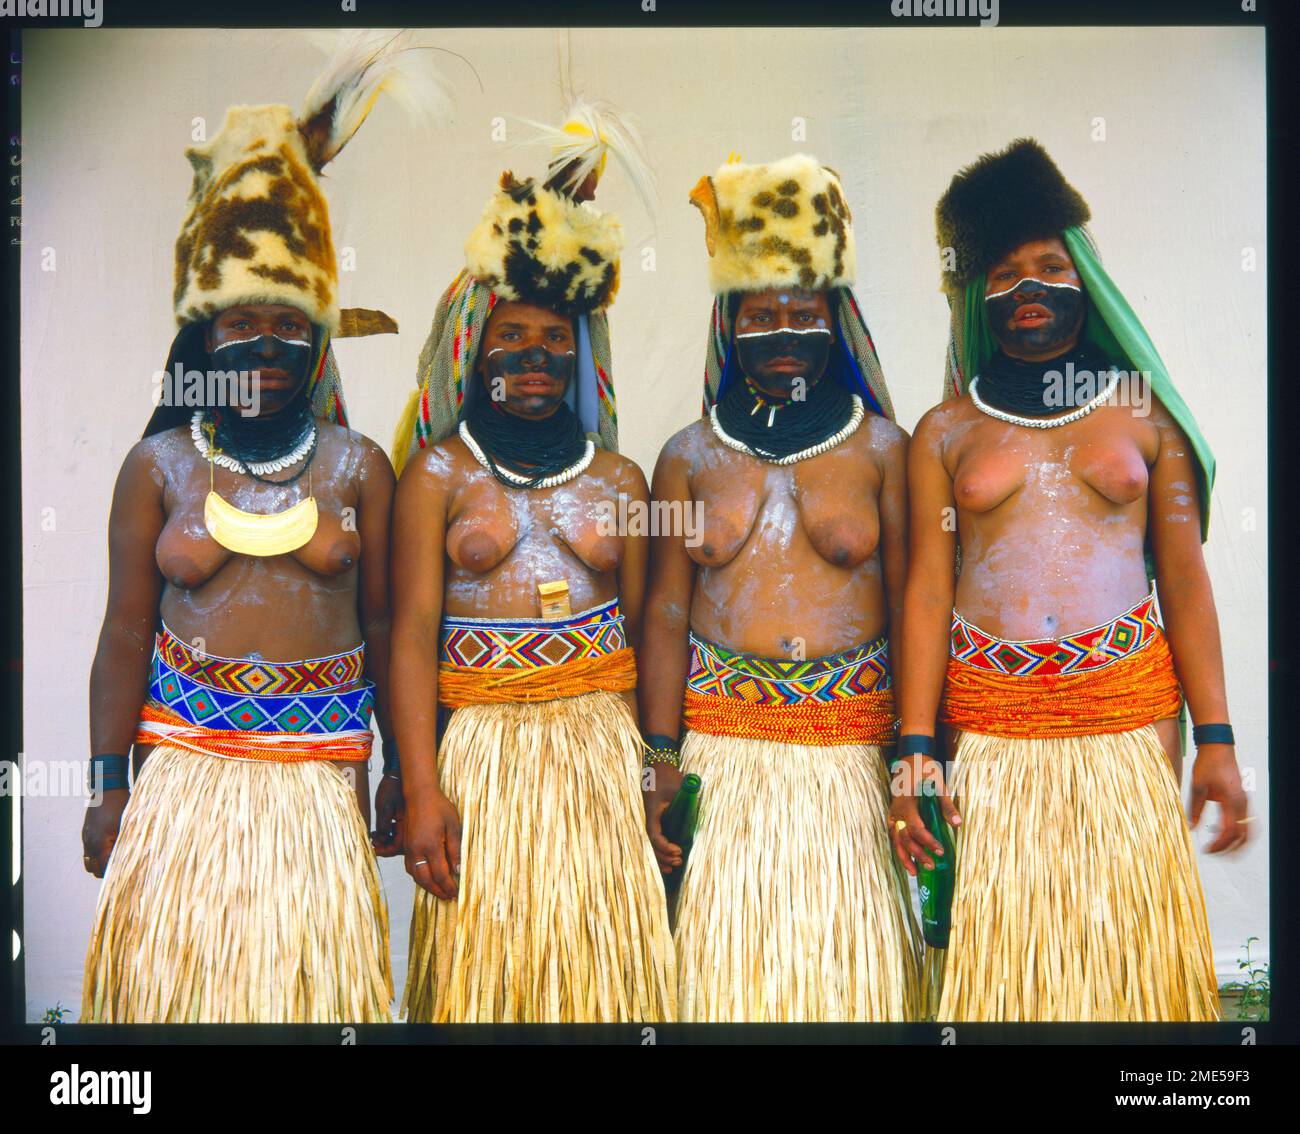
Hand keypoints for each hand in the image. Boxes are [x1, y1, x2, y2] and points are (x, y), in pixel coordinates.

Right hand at [81, 788, 129, 877]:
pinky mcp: (86, 835)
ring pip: (89, 863)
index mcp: (100, 843)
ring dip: (100, 865)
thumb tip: (136, 857)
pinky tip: (109, 849)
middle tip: (122, 867)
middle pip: (94, 870)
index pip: (104, 868)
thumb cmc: (121, 806)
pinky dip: (96, 856)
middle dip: (107, 871)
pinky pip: (88, 853)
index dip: (115, 872)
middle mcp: (90, 844)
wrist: (107, 790)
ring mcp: (86, 840)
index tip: (128, 872)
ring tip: (115, 859)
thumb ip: (128, 843)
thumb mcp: (128, 825)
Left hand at [372, 776, 404, 856]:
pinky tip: (378, 832)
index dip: (385, 851)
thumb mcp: (383, 806)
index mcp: (407, 823)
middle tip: (373, 844)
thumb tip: (381, 840)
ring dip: (386, 841)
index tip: (374, 849)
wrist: (396, 774)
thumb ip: (383, 825)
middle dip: (385, 847)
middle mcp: (410, 825)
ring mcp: (407, 822)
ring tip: (374, 837)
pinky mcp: (403, 818)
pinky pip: (397, 832)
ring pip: (398, 839)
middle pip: (399, 846)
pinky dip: (387, 834)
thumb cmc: (391, 787)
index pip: (398, 846)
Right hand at [404, 789, 461, 899]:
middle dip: (437, 891)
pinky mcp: (406, 846)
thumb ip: (455, 849)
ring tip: (439, 891)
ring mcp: (409, 849)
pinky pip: (410, 868)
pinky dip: (419, 876)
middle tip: (448, 897)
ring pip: (416, 876)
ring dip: (427, 886)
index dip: (448, 886)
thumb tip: (458, 870)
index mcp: (431, 846)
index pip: (440, 874)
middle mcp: (417, 851)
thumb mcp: (453, 826)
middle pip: (426, 879)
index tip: (456, 893)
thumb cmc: (439, 807)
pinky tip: (427, 877)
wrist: (419, 794)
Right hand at [642, 761, 683, 874]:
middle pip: (654, 845)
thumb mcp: (679, 786)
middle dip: (665, 856)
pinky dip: (663, 851)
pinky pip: (658, 840)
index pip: (655, 835)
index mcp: (653, 813)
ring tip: (675, 866)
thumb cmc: (667, 777)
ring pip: (655, 845)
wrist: (657, 767)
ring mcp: (654, 821)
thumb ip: (689, 798)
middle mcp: (651, 820)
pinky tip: (671, 861)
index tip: (678, 850)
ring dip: (663, 857)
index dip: (665, 846)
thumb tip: (702, 810)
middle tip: (680, 861)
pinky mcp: (659, 821)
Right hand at [888, 754, 960, 876]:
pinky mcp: (893, 814)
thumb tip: (957, 825)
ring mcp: (892, 812)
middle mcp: (896, 810)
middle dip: (917, 853)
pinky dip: (899, 848)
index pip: (916, 829)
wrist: (911, 756)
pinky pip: (893, 834)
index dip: (928, 842)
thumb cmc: (925, 767)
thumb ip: (946, 805)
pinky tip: (906, 859)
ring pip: (895, 839)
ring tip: (914, 872)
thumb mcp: (938, 783)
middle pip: (904, 838)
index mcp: (906, 803)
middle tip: (932, 865)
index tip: (940, 852)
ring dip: (905, 856)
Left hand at [1190, 743, 1249, 852]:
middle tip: (1212, 852)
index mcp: (1232, 801)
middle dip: (1230, 848)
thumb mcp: (1197, 786)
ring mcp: (1244, 802)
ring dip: (1235, 841)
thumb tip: (1191, 828)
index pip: (1229, 832)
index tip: (1206, 850)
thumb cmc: (1206, 764)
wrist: (1217, 747)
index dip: (1219, 845)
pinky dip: (1235, 831)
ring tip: (1217, 846)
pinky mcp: (1241, 799)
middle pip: (1244, 836)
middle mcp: (1242, 804)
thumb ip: (1194, 808)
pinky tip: (1218, 829)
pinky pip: (1244, 821)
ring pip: (1247, 830)